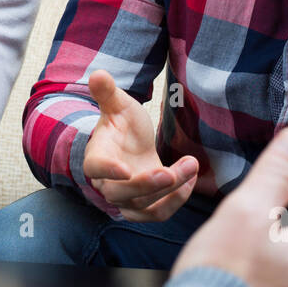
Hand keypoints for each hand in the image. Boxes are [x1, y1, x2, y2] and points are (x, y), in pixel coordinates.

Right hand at [82, 70, 197, 221]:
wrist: (130, 147)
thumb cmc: (122, 125)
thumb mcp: (118, 105)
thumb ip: (108, 93)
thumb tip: (98, 73)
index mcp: (97, 157)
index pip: (96, 168)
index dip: (108, 170)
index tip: (125, 169)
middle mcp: (108, 184)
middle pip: (121, 194)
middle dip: (147, 185)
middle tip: (171, 173)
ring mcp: (126, 200)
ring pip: (144, 206)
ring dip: (170, 191)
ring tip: (191, 165)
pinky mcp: (145, 208)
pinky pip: (158, 213)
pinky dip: (177, 200)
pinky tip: (191, 178)